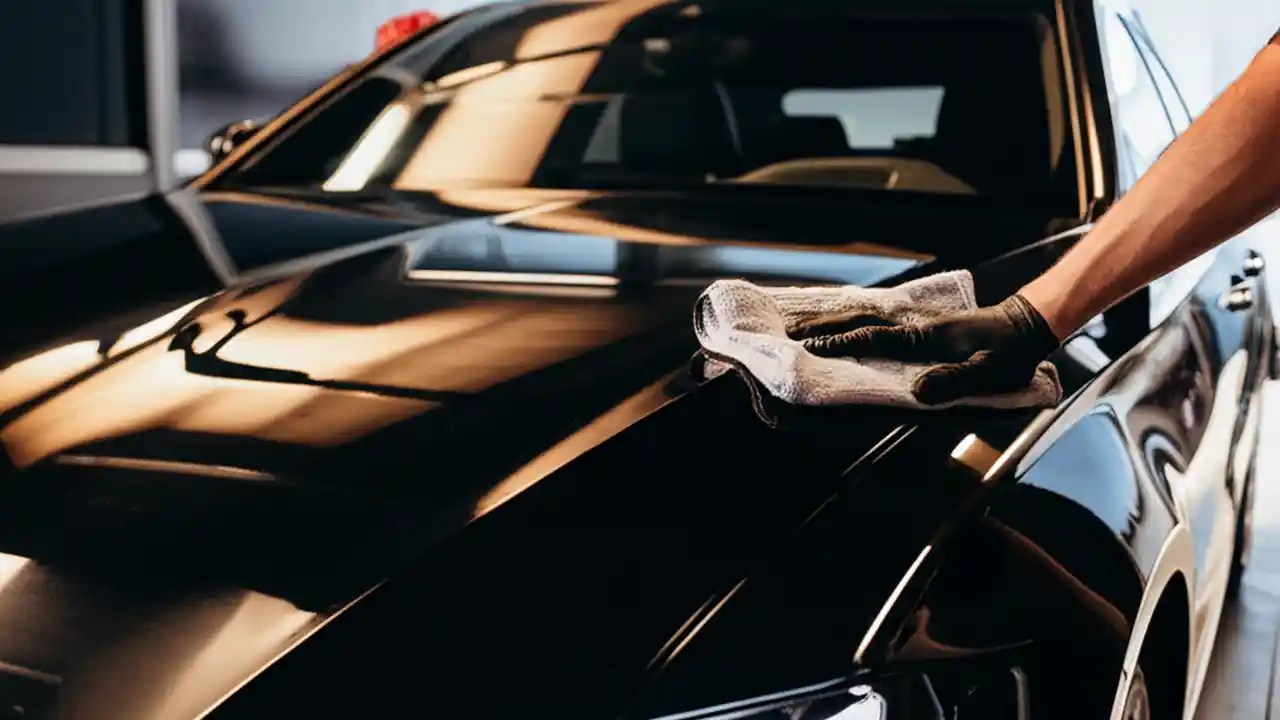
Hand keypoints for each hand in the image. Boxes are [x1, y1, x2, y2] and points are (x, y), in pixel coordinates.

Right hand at [801, 294, 1061, 404]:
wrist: (1027, 325)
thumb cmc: (1010, 354)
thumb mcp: (989, 374)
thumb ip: (954, 382)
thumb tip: (917, 393)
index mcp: (926, 339)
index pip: (875, 340)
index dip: (842, 344)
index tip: (811, 346)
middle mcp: (916, 327)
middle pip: (862, 322)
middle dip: (826, 327)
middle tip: (792, 332)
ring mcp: (919, 324)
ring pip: (869, 319)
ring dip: (836, 322)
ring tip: (807, 326)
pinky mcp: (923, 327)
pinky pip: (880, 322)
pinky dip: (856, 322)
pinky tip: (847, 326)